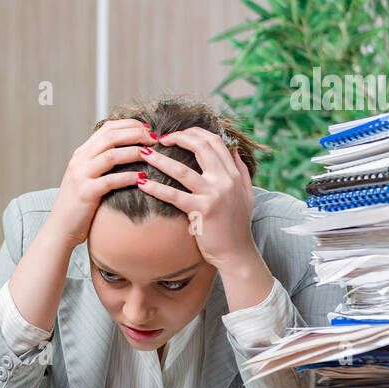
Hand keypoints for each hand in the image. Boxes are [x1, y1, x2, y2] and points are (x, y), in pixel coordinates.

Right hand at [45, 118, 156, 249]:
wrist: (60, 228)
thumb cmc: (79, 205)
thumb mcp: (87, 177)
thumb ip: (101, 163)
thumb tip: (128, 151)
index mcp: (81, 154)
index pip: (107, 128)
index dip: (129, 125)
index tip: (148, 129)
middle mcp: (79, 161)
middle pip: (110, 137)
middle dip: (136, 134)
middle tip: (154, 138)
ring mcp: (81, 176)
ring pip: (111, 155)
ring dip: (135, 152)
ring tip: (152, 155)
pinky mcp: (85, 193)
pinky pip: (111, 180)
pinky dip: (129, 177)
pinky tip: (142, 178)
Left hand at [135, 127, 257, 268]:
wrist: (237, 254)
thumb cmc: (237, 226)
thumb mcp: (246, 194)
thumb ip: (241, 171)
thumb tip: (234, 150)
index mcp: (234, 174)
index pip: (214, 142)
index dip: (194, 133)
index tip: (176, 133)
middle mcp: (226, 181)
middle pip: (201, 147)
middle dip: (178, 138)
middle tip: (157, 138)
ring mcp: (214, 195)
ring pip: (183, 170)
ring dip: (160, 159)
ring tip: (143, 153)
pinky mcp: (202, 211)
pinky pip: (174, 196)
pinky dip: (156, 188)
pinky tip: (142, 183)